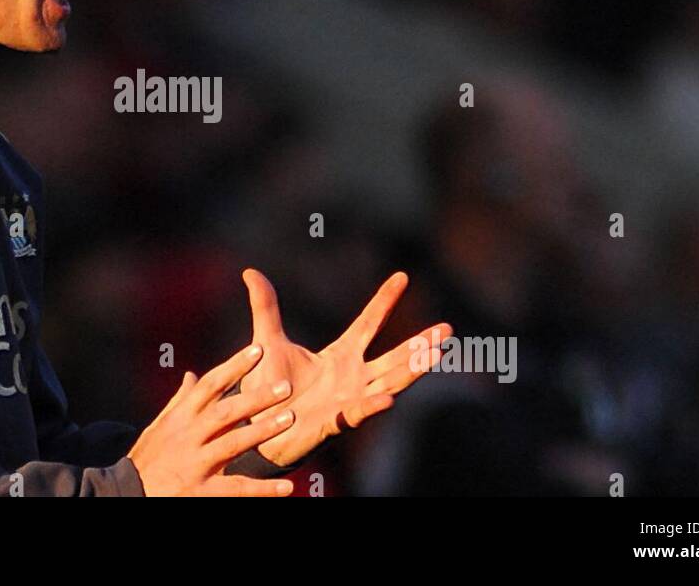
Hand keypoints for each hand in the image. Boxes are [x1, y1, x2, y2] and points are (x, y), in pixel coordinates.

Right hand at [128, 343, 297, 495]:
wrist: (127, 493)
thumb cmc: (148, 457)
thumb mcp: (159, 426)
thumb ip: (179, 401)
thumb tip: (191, 375)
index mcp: (180, 418)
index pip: (209, 385)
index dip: (234, 366)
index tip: (258, 350)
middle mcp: (188, 436)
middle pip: (226, 411)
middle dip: (256, 396)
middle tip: (286, 385)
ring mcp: (195, 463)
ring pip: (233, 444)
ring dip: (263, 431)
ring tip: (290, 419)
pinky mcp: (201, 492)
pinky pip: (236, 488)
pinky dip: (263, 489)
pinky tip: (287, 487)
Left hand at [237, 269, 451, 466]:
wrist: (256, 426)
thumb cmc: (268, 387)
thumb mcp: (266, 341)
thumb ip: (265, 308)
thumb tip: (251, 272)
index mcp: (340, 355)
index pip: (368, 323)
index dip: (384, 300)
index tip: (402, 276)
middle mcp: (353, 377)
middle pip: (394, 357)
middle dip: (420, 343)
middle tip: (447, 329)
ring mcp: (348, 400)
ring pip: (389, 383)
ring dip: (412, 370)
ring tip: (436, 354)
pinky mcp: (336, 422)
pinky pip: (358, 413)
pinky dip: (373, 406)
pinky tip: (389, 399)